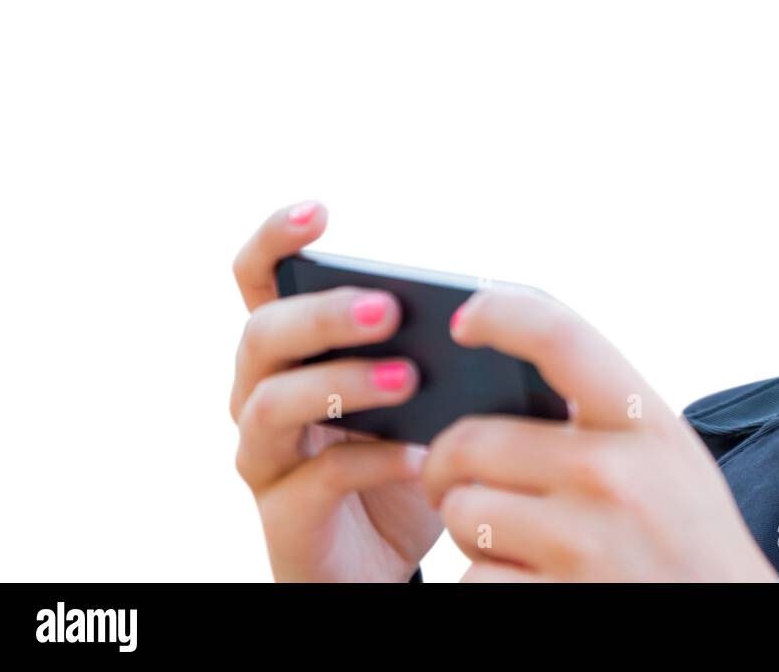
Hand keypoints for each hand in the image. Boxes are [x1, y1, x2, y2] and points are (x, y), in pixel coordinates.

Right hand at [229, 201, 444, 581]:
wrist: (387, 566)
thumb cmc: (406, 460)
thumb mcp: (432, 398)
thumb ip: (452, 351)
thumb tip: (520, 305)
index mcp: (291, 351)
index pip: (258, 280)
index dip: (275, 239)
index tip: (319, 213)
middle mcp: (260, 394)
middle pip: (262, 334)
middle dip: (323, 315)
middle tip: (389, 308)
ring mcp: (265, 456)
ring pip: (273, 403)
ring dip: (345, 383)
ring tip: (411, 380)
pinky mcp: (283, 516)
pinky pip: (317, 478)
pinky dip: (371, 461)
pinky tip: (420, 457)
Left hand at [421, 286, 778, 581]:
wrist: (729, 627)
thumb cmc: (687, 541)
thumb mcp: (668, 458)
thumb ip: (605, 415)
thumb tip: (501, 367)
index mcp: (646, 424)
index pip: (561, 336)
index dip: (501, 312)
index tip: (465, 320)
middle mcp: (615, 475)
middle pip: (473, 440)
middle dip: (447, 466)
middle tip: (454, 480)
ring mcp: (584, 543)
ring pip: (461, 513)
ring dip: (470, 533)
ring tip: (516, 544)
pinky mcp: (555, 602)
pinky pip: (471, 579)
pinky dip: (485, 584)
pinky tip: (529, 584)